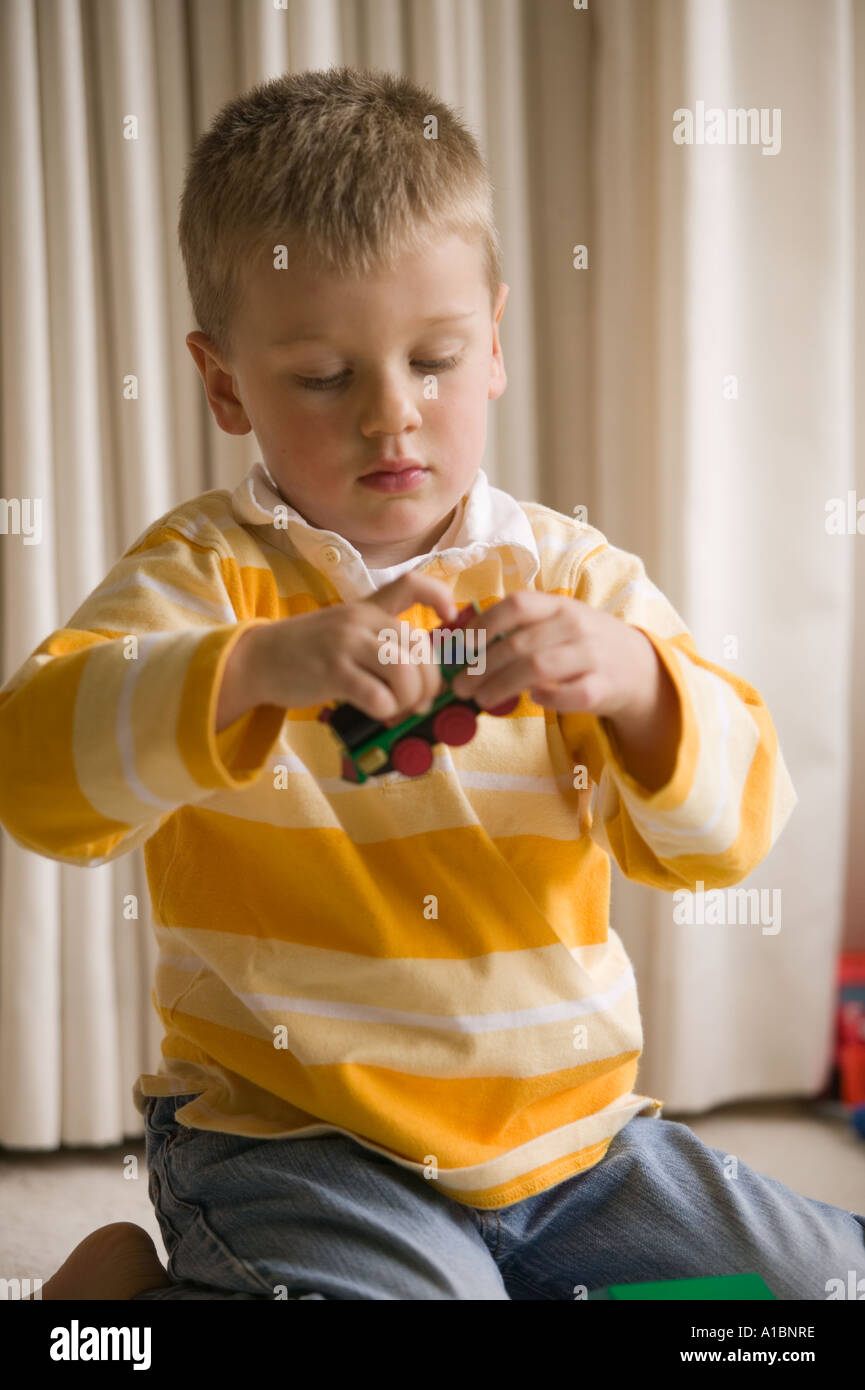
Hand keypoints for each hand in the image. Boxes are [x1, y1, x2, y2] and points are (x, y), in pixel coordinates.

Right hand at [218, 571, 458, 731]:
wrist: (257, 659)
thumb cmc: (307, 653)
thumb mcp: (343, 633)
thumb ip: (379, 644)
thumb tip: (422, 684)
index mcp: (368, 608)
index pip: (411, 584)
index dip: (440, 596)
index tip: (450, 616)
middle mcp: (361, 620)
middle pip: (419, 648)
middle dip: (428, 683)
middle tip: (418, 703)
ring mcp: (346, 643)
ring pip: (404, 672)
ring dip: (408, 699)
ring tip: (396, 710)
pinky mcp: (333, 671)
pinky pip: (378, 696)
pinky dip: (385, 711)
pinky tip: (375, 713)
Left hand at [450, 591, 680, 786]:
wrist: (638, 667)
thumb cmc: (583, 644)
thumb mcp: (558, 623)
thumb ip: (522, 628)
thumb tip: (466, 645)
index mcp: (559, 605)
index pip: (516, 606)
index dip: (482, 625)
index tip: (460, 647)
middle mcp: (576, 625)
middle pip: (519, 644)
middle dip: (482, 667)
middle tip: (460, 686)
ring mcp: (592, 655)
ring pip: (538, 669)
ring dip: (502, 685)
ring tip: (480, 699)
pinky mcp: (603, 687)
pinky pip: (568, 694)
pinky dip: (546, 698)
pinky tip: (533, 699)